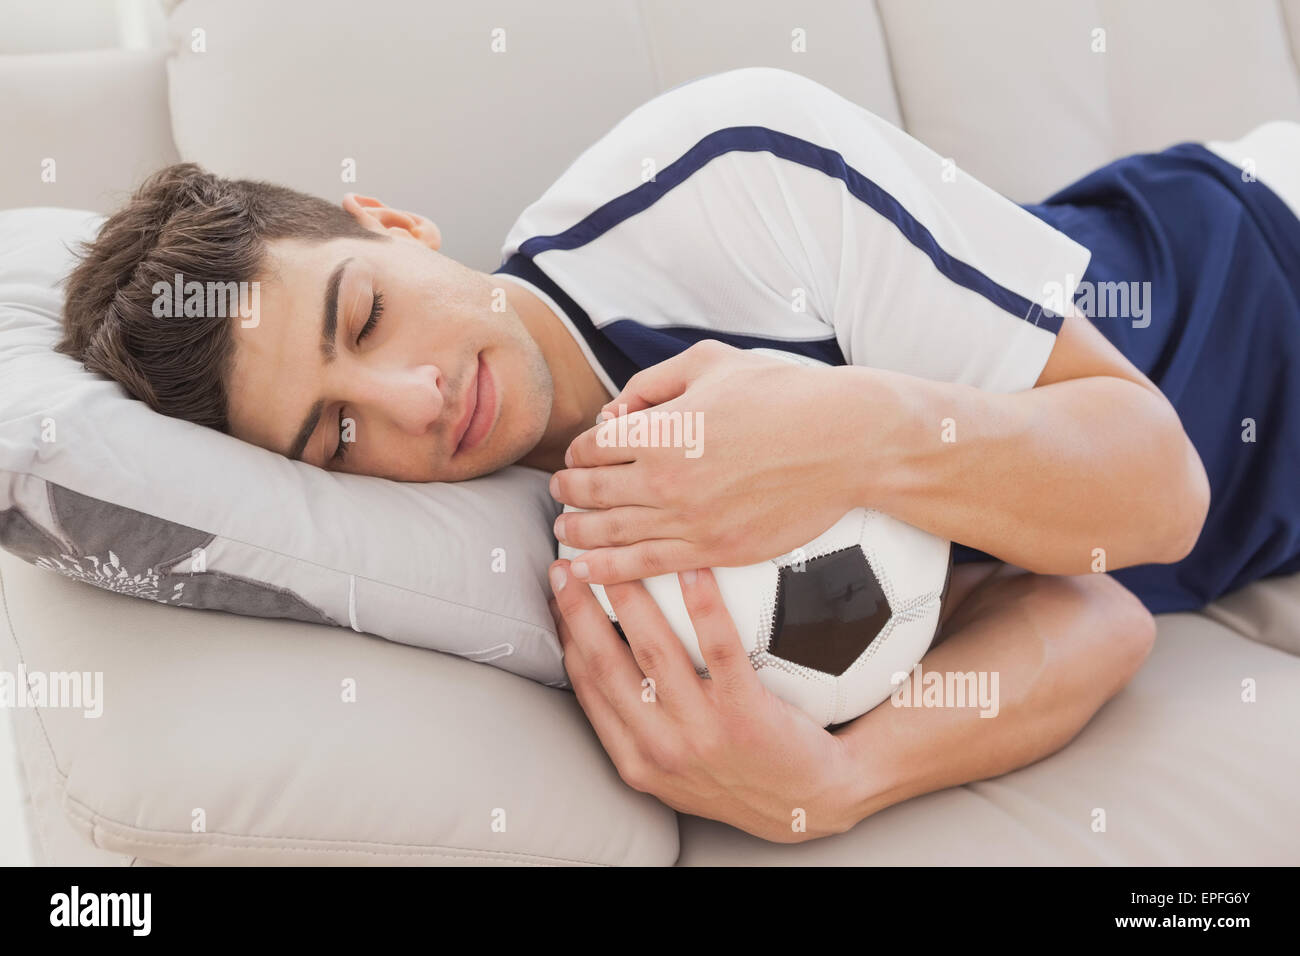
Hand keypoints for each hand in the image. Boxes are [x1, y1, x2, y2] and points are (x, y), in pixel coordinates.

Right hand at [547, 557, 861, 842]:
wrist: (812, 805)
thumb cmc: (745, 774)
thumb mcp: (677, 769)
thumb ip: (646, 724)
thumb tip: (617, 662)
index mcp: (636, 758)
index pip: (588, 685)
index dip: (567, 635)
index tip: (558, 596)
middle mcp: (660, 747)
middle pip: (606, 664)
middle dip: (579, 610)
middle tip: (566, 565)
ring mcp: (702, 733)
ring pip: (654, 651)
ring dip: (629, 598)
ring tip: (619, 558)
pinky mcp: (745, 715)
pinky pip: (720, 649)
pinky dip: (703, 606)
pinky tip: (694, 569)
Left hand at [551, 340, 863, 584]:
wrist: (844, 442)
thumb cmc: (781, 394)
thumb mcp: (709, 362)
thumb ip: (653, 381)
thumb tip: (617, 411)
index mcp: (660, 430)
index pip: (593, 447)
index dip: (579, 451)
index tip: (581, 455)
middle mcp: (665, 480)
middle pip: (591, 492)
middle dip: (568, 491)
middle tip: (560, 491)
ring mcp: (689, 521)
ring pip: (610, 534)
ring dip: (577, 534)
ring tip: (564, 532)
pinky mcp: (714, 551)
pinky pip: (646, 567)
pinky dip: (608, 572)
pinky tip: (585, 573)